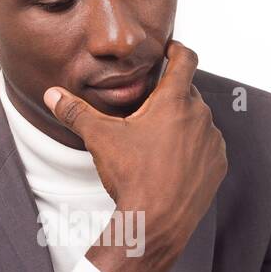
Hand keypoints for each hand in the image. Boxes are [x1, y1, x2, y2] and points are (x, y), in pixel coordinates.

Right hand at [42, 38, 226, 258]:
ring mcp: (212, 143)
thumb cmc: (131, 178)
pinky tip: (174, 161)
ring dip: (183, 124)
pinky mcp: (218, 166)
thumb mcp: (100, 139)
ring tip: (159, 140)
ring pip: (199, 121)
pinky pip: (207, 147)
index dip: (178, 49)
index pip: (185, 59)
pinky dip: (194, 148)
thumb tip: (52, 95)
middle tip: (150, 106)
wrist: (155, 222)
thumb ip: (76, 112)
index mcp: (174, 102)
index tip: (172, 49)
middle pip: (188, 92)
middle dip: (171, 96)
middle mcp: (200, 117)